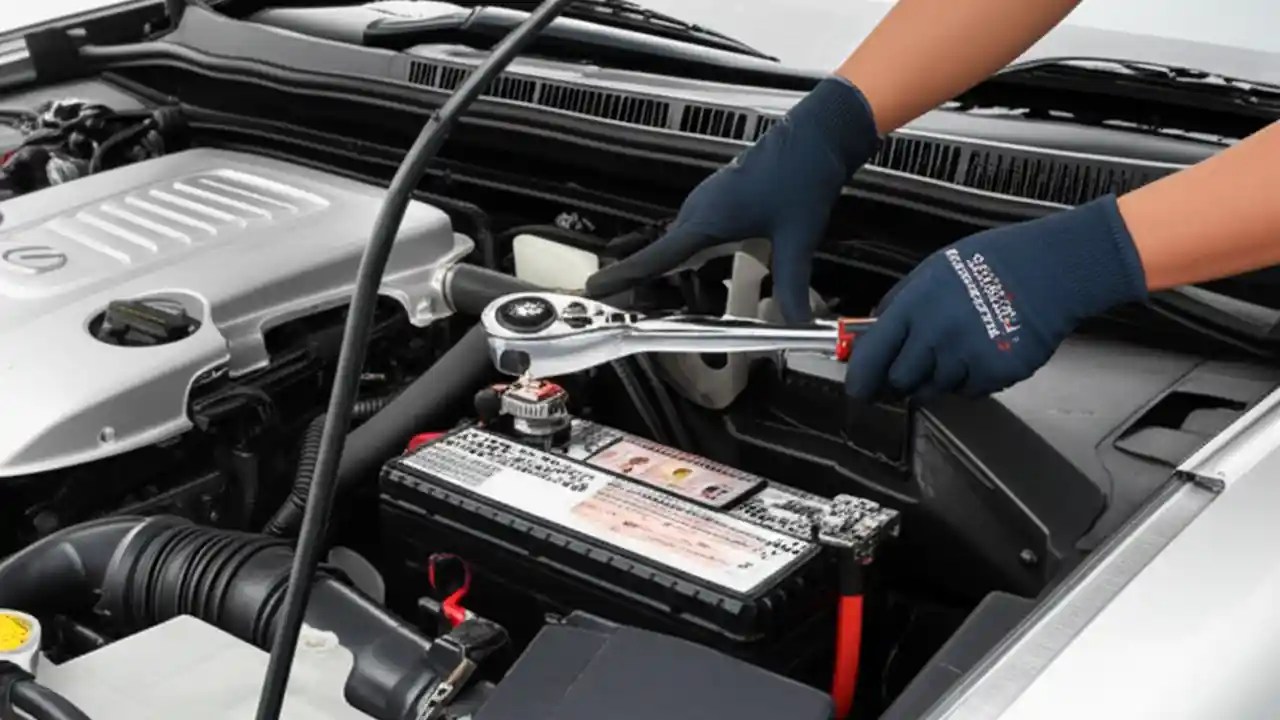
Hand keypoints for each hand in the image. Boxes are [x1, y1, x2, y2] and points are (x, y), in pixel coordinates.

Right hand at [586, 77, 878, 322]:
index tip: (595, 287)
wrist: (817, 136)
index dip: (624, 276)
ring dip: (684, 279)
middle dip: (654, 290)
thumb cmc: (803, 176)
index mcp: (706, 219)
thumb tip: (795, 322)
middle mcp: (698, 211)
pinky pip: (696, 240)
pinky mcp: (719, 203)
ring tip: (697, 307)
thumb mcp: (798, 238)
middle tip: (650, 315)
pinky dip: (698, 264)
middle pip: (663, 259)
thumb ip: (792, 284)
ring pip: (681, 251)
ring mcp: (706, 205)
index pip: (656, 257)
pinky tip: (715, 281)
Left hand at [846, 196, 1148, 399]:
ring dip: (940, 378)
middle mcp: (937, 335)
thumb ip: (900, 304)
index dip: (861, 378)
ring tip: (961, 346)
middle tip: (917, 364)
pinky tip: (985, 351)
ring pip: (935, 390)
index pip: (873, 355)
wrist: (1049, 270)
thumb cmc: (989, 263)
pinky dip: (972, 380)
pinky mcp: (996, 375)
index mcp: (915, 306)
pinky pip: (969, 392)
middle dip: (903, 379)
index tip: (858, 391)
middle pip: (900, 382)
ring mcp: (967, 358)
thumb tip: (871, 333)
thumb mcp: (931, 271)